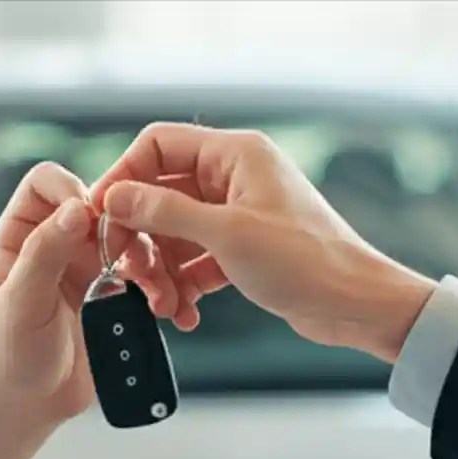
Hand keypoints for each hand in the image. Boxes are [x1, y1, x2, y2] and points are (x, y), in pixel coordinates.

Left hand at [0, 161, 135, 423]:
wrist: (25, 406)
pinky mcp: (109, 296)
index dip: (73, 189)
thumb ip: (45, 252)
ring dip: (149, 261)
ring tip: (157, 292)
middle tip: (134, 261)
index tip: (92, 219)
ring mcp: (84, 269)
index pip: (46, 183)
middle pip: (99, 207)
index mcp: (20, 236)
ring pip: (128, 241)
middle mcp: (54, 244)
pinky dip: (159, 287)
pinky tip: (167, 306)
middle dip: (124, 228)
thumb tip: (77, 208)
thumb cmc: (6, 356)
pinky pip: (142, 277)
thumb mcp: (20, 301)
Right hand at [90, 123, 436, 362]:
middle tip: (126, 272)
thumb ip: (166, 213)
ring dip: (161, 270)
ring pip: (174, 233)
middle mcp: (235, 177)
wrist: (356, 305)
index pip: (159, 146)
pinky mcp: (243, 249)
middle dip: (140, 237)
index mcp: (236, 155)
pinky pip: (196, 260)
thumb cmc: (307, 262)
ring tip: (163, 304)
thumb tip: (115, 197)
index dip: (123, 177)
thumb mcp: (227, 235)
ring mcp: (239, 214)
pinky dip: (184, 284)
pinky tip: (184, 312)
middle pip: (160, 194)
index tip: (100, 216)